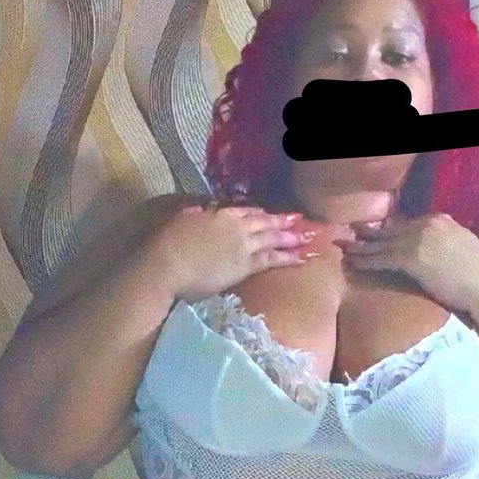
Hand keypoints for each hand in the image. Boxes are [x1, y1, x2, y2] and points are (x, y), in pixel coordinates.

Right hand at [151, 203, 355, 302]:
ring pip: (273, 238)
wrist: (169, 266)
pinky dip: (288, 257)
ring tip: (309, 236)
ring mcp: (243, 245)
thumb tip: (204, 212)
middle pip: (265, 222)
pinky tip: (302, 256)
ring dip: (293, 237)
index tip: (270, 213)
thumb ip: (197, 215)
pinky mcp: (245, 266)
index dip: (260, 213)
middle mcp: (236, 227)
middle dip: (285, 221)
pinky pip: (272, 259)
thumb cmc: (169, 245)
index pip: (246, 211)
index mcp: (219, 214)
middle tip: (301, 220)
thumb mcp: (183, 220)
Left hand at [342, 212, 478, 314]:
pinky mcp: (412, 257)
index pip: (407, 224)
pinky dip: (365, 261)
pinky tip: (352, 263)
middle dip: (370, 235)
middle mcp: (428, 225)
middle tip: (351, 236)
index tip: (375, 234)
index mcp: (441, 221)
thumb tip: (437, 249)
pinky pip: (382, 258)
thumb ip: (447, 242)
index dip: (389, 231)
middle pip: (391, 230)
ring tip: (344, 249)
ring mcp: (418, 240)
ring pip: (382, 244)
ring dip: (360, 248)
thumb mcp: (465, 248)